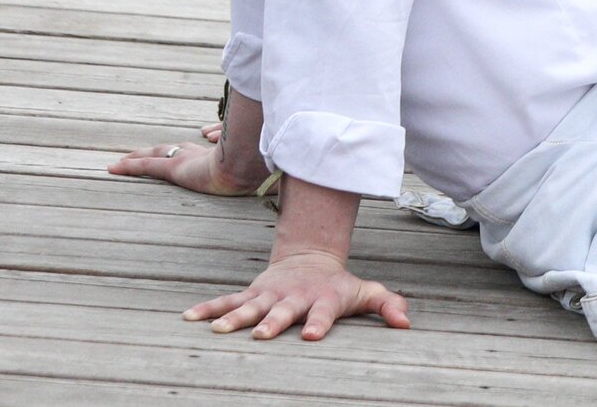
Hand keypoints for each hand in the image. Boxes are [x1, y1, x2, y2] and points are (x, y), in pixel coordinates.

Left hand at [112, 125, 263, 198]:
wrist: (245, 169)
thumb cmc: (255, 170)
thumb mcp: (262, 168)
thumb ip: (269, 174)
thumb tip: (288, 183)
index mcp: (215, 156)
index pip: (199, 148)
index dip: (198, 142)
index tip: (205, 134)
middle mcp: (197, 153)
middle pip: (172, 148)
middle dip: (159, 149)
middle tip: (145, 151)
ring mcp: (184, 159)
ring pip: (154, 155)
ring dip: (137, 156)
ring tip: (122, 160)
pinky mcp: (174, 168)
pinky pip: (146, 167)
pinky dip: (128, 167)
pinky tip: (112, 168)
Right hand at [185, 249, 409, 341]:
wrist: (310, 260)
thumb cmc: (339, 285)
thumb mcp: (365, 292)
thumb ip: (386, 304)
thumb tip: (406, 322)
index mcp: (322, 298)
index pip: (324, 312)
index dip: (320, 322)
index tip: (313, 336)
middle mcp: (294, 297)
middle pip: (282, 310)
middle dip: (273, 322)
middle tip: (261, 336)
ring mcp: (269, 295)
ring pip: (250, 306)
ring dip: (234, 318)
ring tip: (218, 331)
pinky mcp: (251, 294)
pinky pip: (227, 301)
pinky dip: (209, 308)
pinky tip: (190, 318)